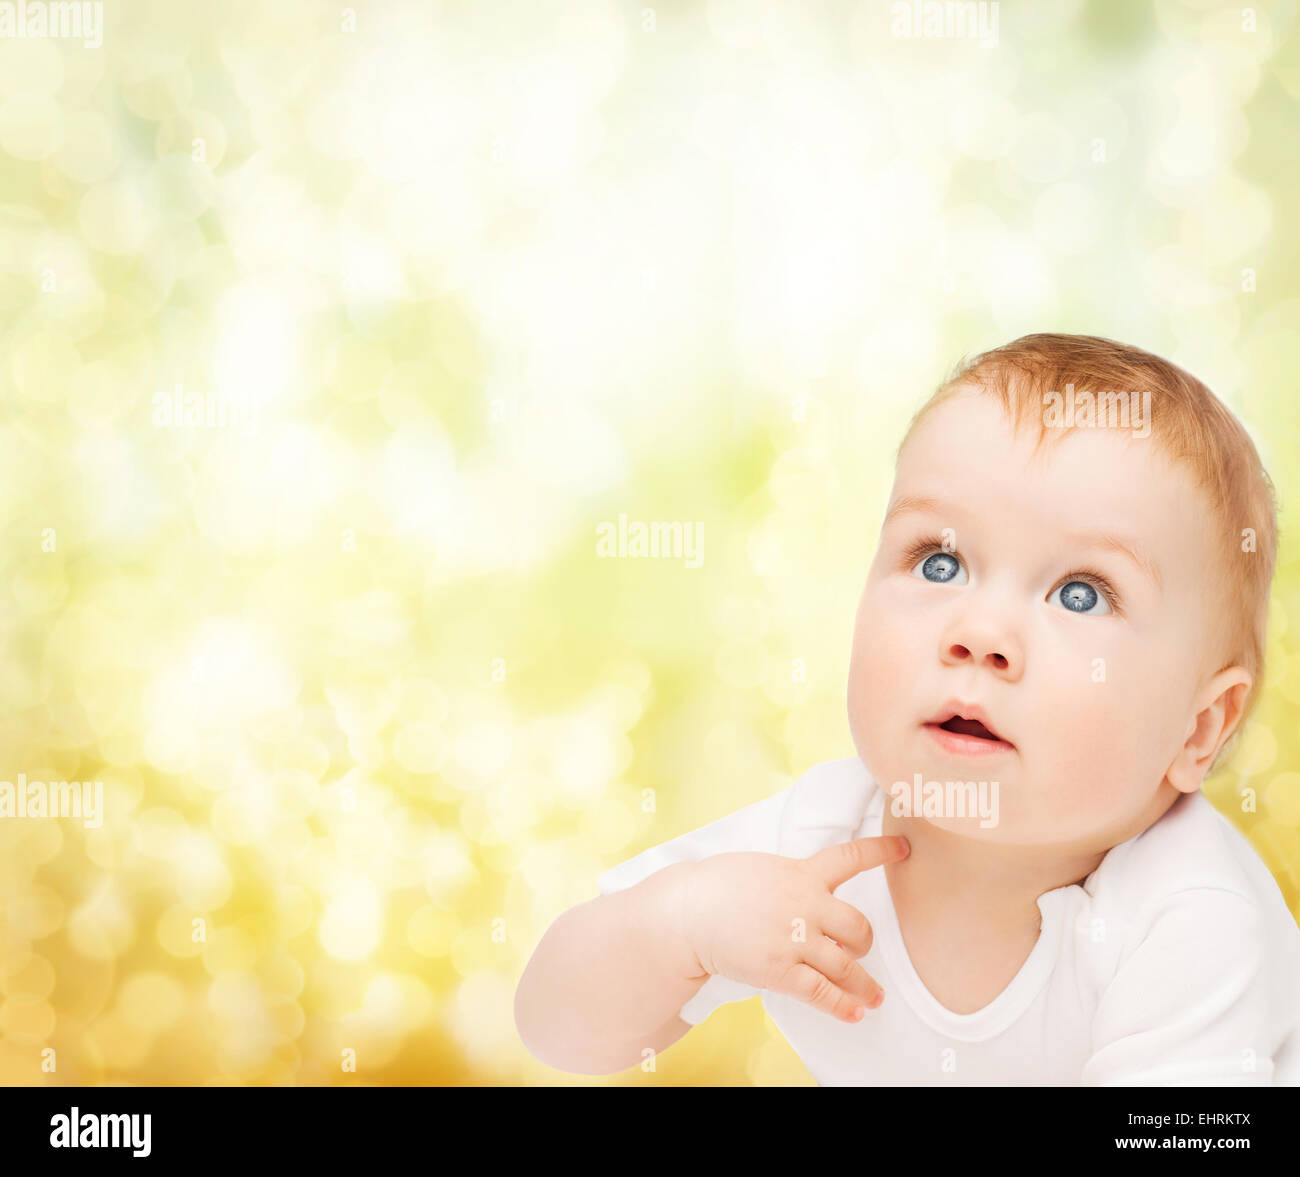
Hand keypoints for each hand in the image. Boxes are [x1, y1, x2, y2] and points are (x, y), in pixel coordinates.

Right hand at [676, 836, 908, 1022]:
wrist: (687, 912)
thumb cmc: (717, 887)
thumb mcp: (761, 868)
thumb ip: (791, 878)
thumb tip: (807, 888)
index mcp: (801, 874)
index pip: (850, 857)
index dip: (882, 851)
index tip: (904, 848)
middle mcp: (806, 905)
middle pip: (858, 926)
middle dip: (863, 942)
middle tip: (859, 950)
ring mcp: (795, 938)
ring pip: (846, 965)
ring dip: (864, 985)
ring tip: (874, 997)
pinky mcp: (781, 970)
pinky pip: (822, 992)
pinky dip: (842, 1005)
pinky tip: (854, 1013)